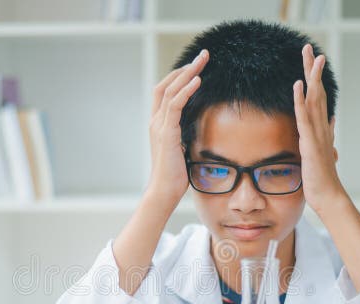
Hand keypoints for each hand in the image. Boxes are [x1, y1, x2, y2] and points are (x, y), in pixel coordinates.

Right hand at [146, 49, 208, 206]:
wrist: (164, 192)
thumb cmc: (175, 175)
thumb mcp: (182, 149)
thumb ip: (186, 135)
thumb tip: (200, 130)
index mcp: (159, 124)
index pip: (165, 91)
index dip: (178, 76)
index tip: (196, 67)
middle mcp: (156, 121)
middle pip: (167, 84)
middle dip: (185, 68)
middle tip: (203, 55)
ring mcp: (159, 126)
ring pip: (171, 90)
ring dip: (188, 73)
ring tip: (202, 61)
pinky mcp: (166, 133)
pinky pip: (175, 105)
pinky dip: (186, 90)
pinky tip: (197, 80)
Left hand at [293, 44, 344, 215]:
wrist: (329, 196)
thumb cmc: (323, 178)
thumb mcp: (322, 152)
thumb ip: (326, 135)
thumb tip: (332, 121)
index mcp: (321, 128)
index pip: (317, 97)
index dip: (314, 77)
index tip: (311, 59)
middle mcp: (321, 127)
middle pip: (317, 91)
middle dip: (312, 69)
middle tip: (308, 47)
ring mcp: (317, 134)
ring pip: (313, 99)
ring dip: (310, 77)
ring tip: (309, 56)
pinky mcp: (310, 144)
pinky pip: (304, 119)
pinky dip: (301, 101)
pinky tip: (298, 86)